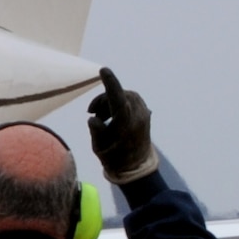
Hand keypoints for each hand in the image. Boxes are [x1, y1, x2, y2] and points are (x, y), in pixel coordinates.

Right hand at [87, 67, 158, 183]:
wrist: (137, 168)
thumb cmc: (115, 159)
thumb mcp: (99, 147)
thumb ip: (96, 130)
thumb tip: (94, 119)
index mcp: (125, 122)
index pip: (117, 96)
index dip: (110, 82)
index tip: (103, 70)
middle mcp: (138, 115)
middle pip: (119, 94)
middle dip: (104, 99)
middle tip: (92, 113)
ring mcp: (145, 114)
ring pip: (127, 96)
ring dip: (112, 101)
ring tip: (102, 116)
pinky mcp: (146, 116)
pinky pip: (133, 100)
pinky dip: (121, 102)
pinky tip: (113, 115)